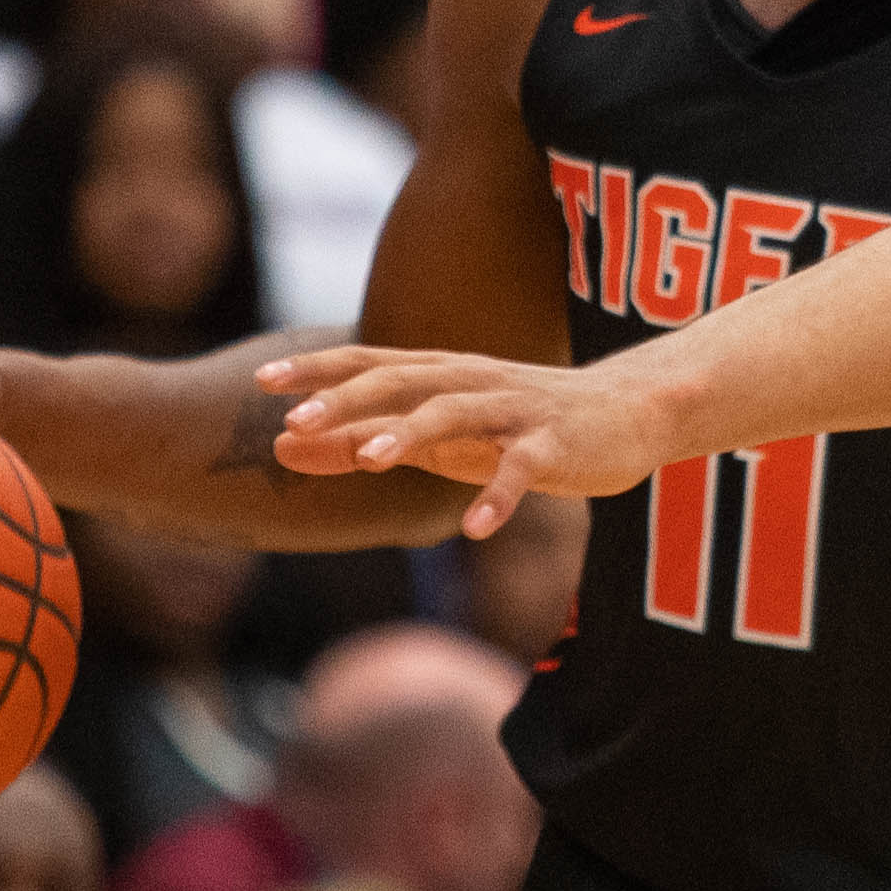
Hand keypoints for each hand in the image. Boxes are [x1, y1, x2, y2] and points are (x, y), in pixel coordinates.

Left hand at [262, 346, 670, 534]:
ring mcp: (512, 411)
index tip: (262, 381)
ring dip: (410, 432)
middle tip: (298, 422)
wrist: (629, 413)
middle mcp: (469, 382)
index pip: (366, 363)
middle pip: (401, 381)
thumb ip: (361, 439)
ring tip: (370, 458)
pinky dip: (498, 496)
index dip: (316, 372)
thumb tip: (285, 445)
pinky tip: (474, 528)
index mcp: (437, 376)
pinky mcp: (553, 444)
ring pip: (455, 413)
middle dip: (347, 400)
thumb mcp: (435, 435)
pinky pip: (522, 469)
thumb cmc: (517, 426)